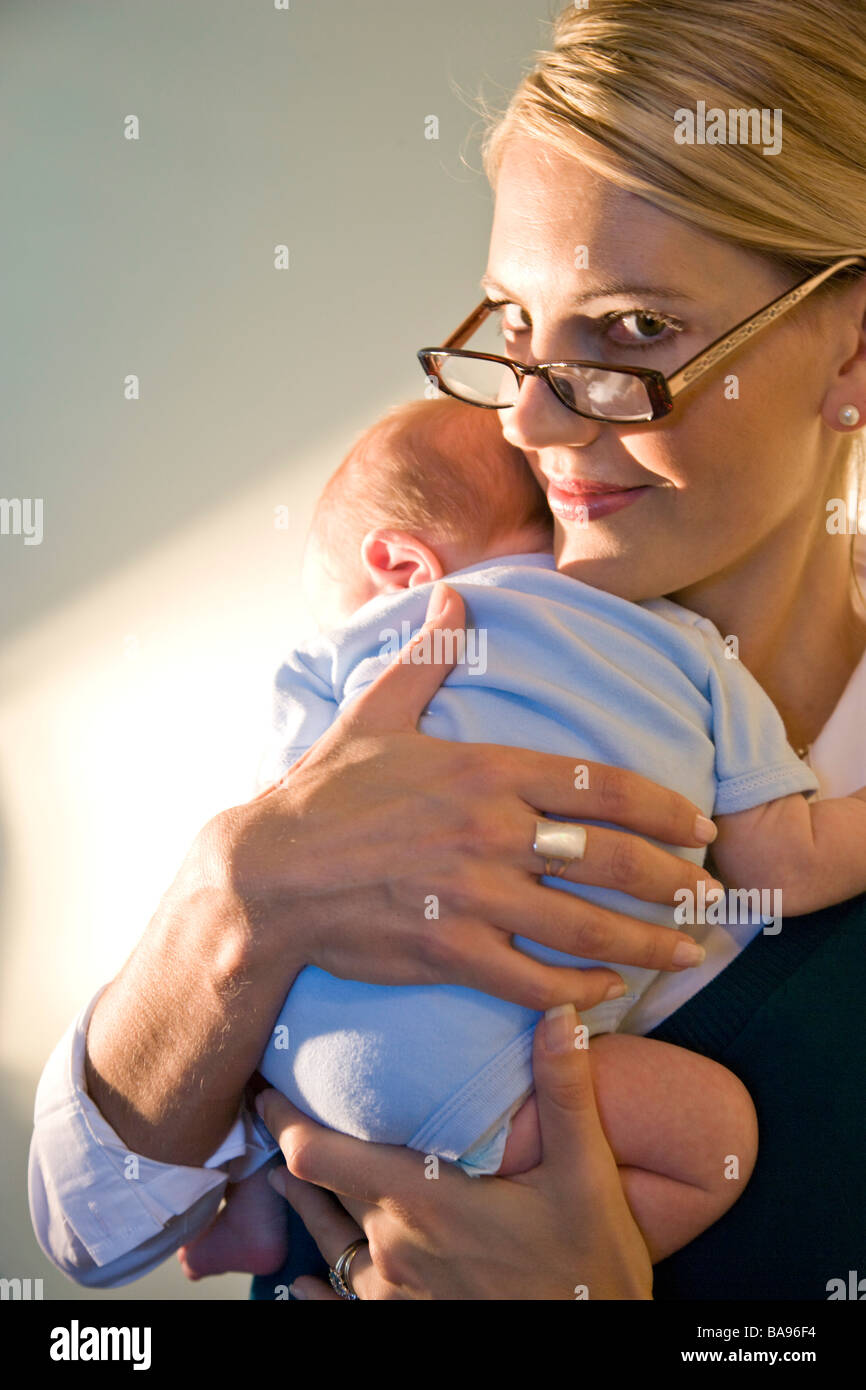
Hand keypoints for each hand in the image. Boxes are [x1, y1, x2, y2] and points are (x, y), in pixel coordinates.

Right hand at [85, 581, 714, 1163]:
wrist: (267, 875)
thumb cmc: (325, 793)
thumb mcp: (375, 712)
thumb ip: (428, 656)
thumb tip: (453, 595)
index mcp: (484, 771)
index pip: (600, 786)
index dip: (663, 808)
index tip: (701, 826)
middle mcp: (490, 832)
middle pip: (611, 858)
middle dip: (675, 880)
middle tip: (712, 895)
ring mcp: (472, 897)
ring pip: (585, 926)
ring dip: (649, 942)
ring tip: (691, 950)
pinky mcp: (447, 951)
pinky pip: (533, 980)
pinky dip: (580, 989)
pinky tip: (610, 991)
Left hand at [256, 1001, 653, 1299]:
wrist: (595, 1357)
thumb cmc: (590, 1273)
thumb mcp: (586, 1177)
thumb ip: (564, 1093)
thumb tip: (559, 1014)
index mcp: (422, 1201)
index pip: (317, 1154)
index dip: (281, 1118)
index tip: (265, 1082)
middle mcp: (393, 1248)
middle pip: (316, 1189)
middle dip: (294, 1146)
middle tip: (277, 1106)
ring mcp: (393, 1296)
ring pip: (327, 1240)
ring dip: (305, 1205)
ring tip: (283, 1172)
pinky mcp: (403, 1329)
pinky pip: (340, 1304)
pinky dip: (318, 1285)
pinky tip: (303, 1281)